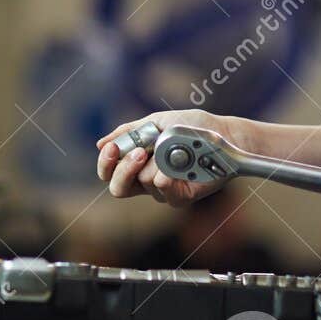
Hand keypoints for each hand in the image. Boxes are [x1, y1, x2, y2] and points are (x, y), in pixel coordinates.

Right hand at [95, 109, 249, 207]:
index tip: (112, 149)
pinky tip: (173, 168)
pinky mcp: (179, 196)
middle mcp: (145, 179)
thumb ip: (128, 133)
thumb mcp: (153, 123)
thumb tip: (100, 144)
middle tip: (139, 152)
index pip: (109, 172)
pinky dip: (166, 177)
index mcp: (135, 162)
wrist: (219, 133)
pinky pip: (163, 191)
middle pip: (118, 188)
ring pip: (143, 183)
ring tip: (171, 148)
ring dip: (156, 162)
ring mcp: (162, 190)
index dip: (106, 163)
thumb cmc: (188, 126)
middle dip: (123, 169)